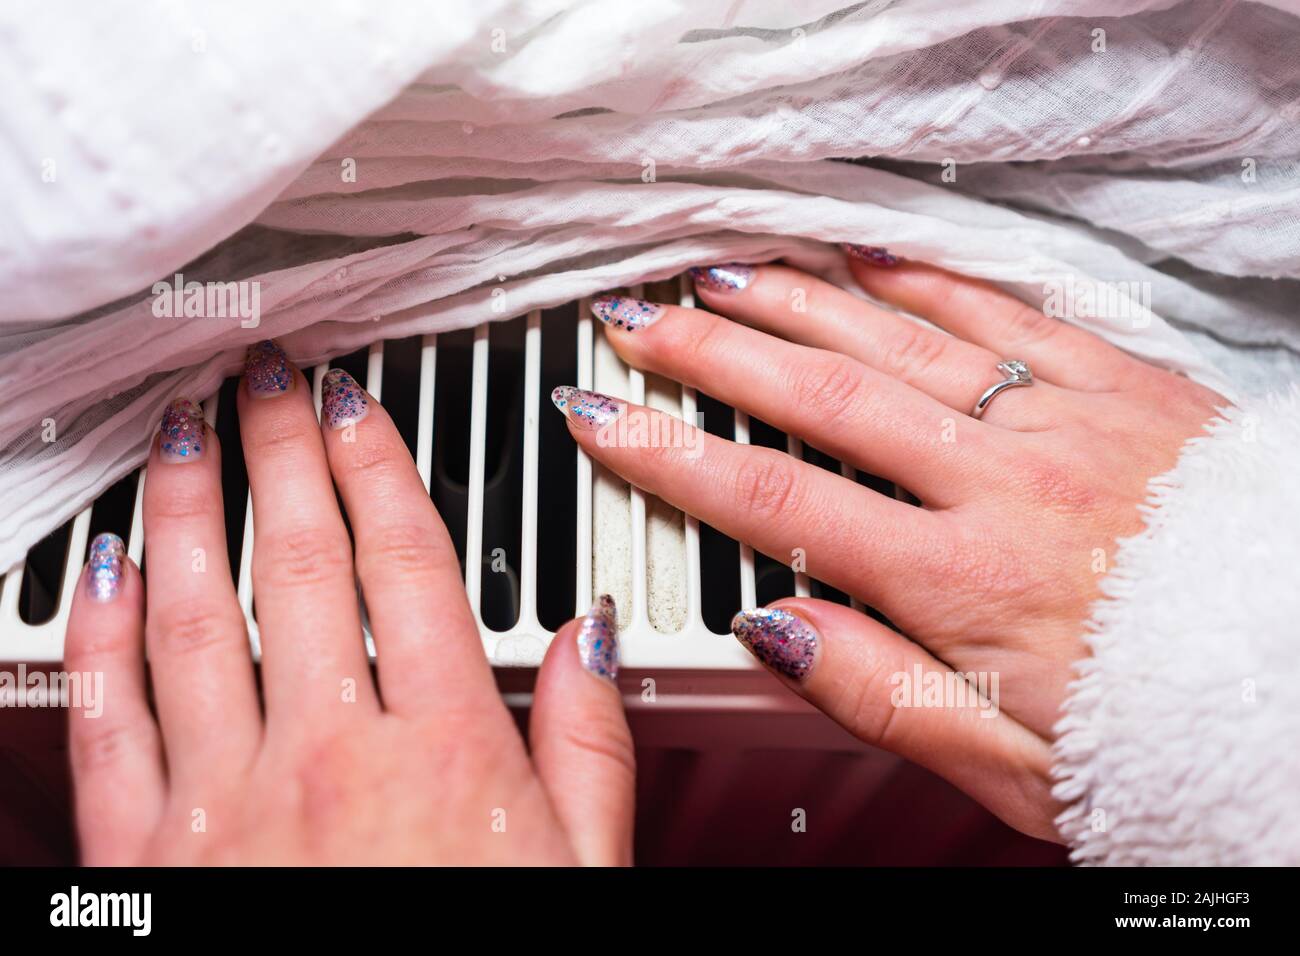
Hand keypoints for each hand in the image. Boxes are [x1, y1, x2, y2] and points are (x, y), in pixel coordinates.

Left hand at [65, 344, 633, 864]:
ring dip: (185, 510)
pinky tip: (104, 564)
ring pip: (195, 616)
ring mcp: (228, 802)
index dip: (380, 468)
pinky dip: (102, 630)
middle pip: (301, 563)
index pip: (408, 565)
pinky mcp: (145, 857)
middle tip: (264, 381)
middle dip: (281, 453)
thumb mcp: (583, 868)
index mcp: (446, 752)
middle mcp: (331, 756)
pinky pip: (110, 718)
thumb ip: (593, 745)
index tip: (356, 410)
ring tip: (181, 436)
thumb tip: (591, 638)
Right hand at [553, 250, 1221, 840]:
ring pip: (897, 340)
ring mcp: (1062, 424)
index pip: (777, 501)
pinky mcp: (1121, 388)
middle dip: (711, 353)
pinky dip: (926, 281)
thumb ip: (880, 693)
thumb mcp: (1010, 765)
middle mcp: (1002, 484)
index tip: (607, 423)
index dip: (673, 456)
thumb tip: (772, 629)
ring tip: (718, 277)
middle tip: (637, 324)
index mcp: (963, 581)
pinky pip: (1004, 313)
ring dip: (794, 302)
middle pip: (820, 397)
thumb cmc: (1169, 727)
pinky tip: (868, 262)